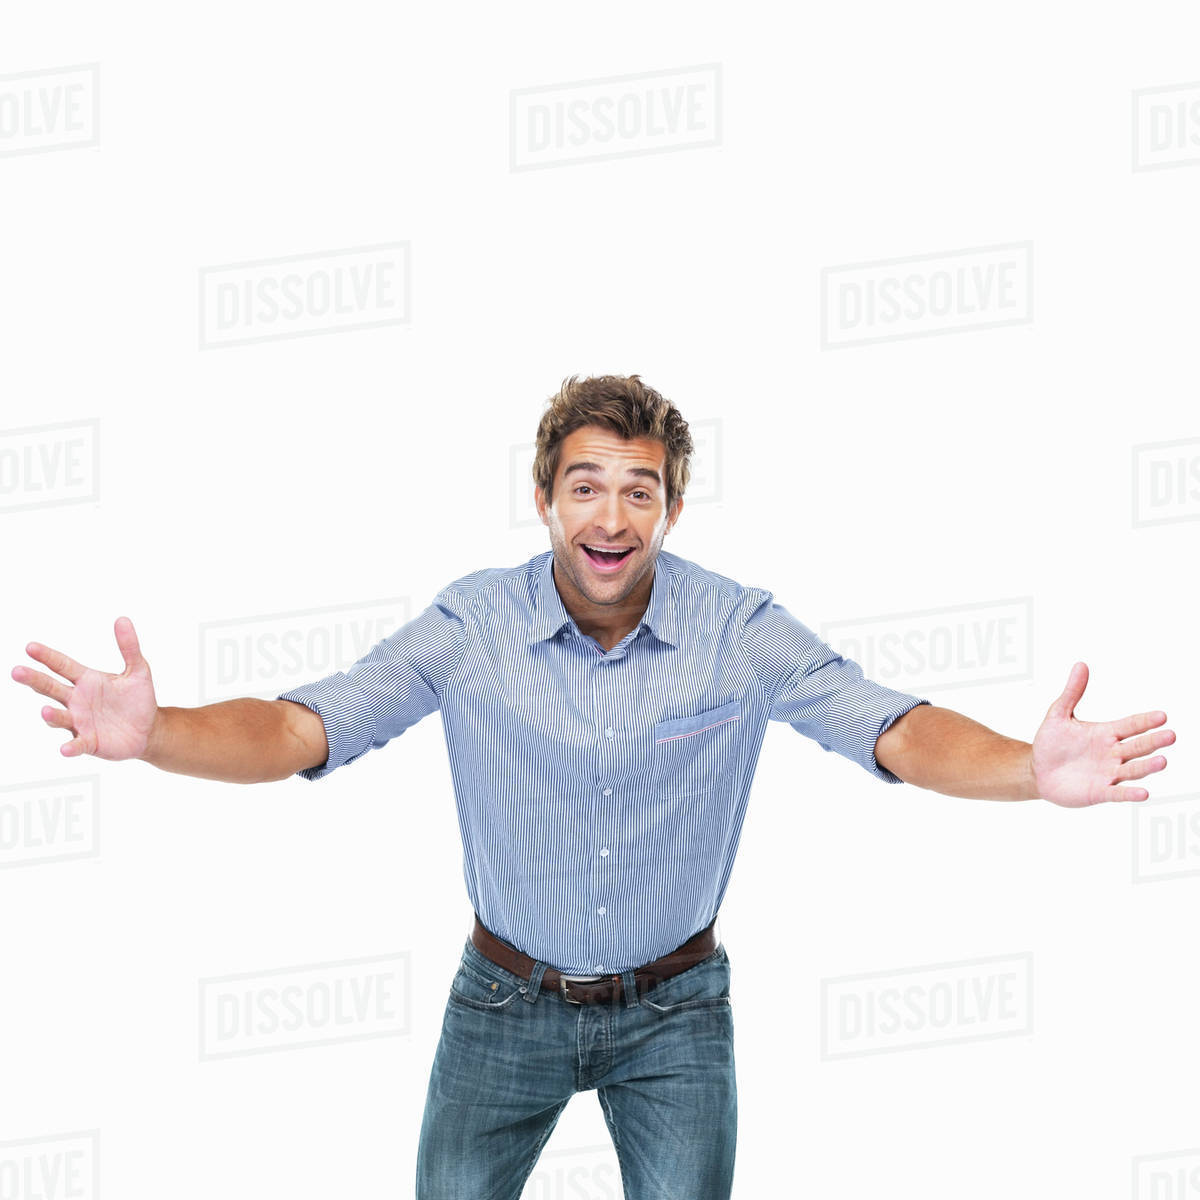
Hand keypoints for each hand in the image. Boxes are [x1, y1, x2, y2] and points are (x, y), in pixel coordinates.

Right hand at [11, 617, 159, 760]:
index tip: (30, 647)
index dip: (47, 657)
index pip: (62, 666)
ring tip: (46, 710)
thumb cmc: (139, 699)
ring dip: (52, 715)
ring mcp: (80, 722)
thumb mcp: (138, 670)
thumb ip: (129, 647)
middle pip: (51, 688)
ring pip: (60, 717)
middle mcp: (77, 700)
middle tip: (17, 671)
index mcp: (86, 680)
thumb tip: (123, 619)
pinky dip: (71, 747)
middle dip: (34, 680)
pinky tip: (66, 748)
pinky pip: (76, 744)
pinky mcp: (89, 742)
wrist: (149, 729)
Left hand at [1031, 662, 1174, 806]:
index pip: (1130, 725)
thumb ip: (1072, 692)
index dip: (1145, 721)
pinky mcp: (1099, 792)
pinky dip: (1129, 794)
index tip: (1162, 716)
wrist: (1036, 769)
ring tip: (1162, 761)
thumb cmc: (1050, 742)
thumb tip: (1081, 665)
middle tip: (1171, 735)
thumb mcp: (1059, 714)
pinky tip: (1143, 793)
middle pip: (1137, 747)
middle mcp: (1112, 754)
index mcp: (1105, 734)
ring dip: (1147, 767)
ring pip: (1132, 770)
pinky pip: (1117, 794)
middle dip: (1153, 741)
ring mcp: (1108, 773)